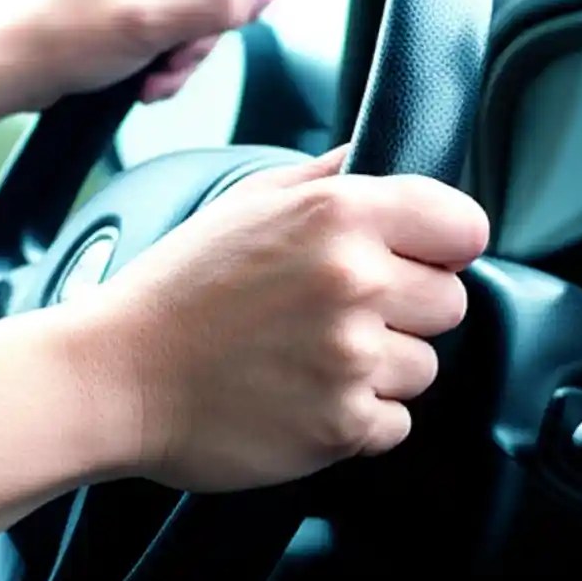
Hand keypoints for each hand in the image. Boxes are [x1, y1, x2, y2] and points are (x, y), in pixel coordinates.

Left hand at [17, 0, 273, 105]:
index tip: (239, 4)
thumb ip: (215, 8)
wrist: (25, 72)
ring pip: (197, 17)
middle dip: (199, 35)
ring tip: (156, 76)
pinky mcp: (138, 10)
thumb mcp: (152, 25)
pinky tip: (149, 80)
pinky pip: (177, 35)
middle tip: (176, 56)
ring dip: (183, 57)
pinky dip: (168, 64)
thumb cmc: (67, 38)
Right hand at [69, 147, 489, 491]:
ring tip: (312, 356)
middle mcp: (355, 282)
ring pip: (425, 367)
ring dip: (381, 368)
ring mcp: (351, 358)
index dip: (444, 244)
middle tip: (341, 312)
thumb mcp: (249, 200)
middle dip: (408, 309)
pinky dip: (358, 417)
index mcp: (340, 214)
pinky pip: (395, 422)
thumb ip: (329, 176)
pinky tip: (306, 396)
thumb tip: (382, 155)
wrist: (115, 377)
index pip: (466, 226)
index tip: (419, 256)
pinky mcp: (342, 425)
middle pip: (451, 301)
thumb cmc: (178, 288)